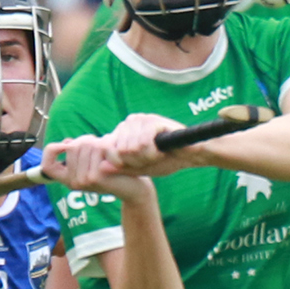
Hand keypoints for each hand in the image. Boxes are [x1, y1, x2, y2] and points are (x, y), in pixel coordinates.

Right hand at [41, 132, 156, 201]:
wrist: (134, 188)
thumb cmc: (112, 171)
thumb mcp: (91, 163)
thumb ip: (77, 154)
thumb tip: (67, 143)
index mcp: (68, 180)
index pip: (47, 166)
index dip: (52, 151)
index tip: (66, 145)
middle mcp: (73, 182)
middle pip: (71, 147)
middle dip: (86, 141)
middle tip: (100, 148)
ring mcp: (83, 180)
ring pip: (83, 145)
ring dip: (97, 142)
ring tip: (107, 152)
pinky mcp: (95, 177)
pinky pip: (94, 148)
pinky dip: (105, 145)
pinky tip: (113, 154)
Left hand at [101, 113, 218, 176]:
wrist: (189, 156)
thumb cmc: (164, 161)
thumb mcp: (138, 168)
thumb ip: (120, 168)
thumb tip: (100, 168)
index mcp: (121, 133)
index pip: (108, 153)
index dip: (125, 165)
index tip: (141, 163)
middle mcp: (128, 123)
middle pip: (119, 152)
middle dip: (137, 161)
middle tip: (152, 158)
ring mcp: (139, 119)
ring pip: (130, 149)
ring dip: (146, 158)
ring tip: (157, 153)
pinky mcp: (152, 120)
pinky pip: (142, 144)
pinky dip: (153, 153)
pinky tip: (161, 150)